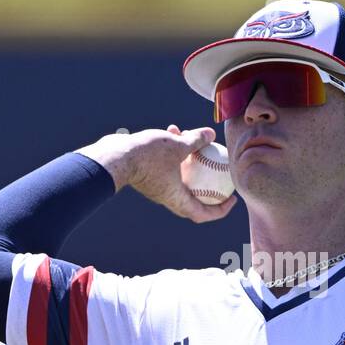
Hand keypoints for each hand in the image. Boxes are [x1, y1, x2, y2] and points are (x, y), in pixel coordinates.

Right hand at [75, 125, 237, 222]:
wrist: (113, 157)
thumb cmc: (146, 156)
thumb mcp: (178, 145)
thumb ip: (196, 141)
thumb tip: (211, 134)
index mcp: (177, 199)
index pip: (203, 214)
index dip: (220, 210)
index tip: (231, 198)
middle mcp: (166, 197)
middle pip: (193, 198)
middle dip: (208, 188)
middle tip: (220, 177)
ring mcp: (155, 186)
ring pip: (178, 176)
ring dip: (188, 160)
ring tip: (194, 140)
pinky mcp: (146, 173)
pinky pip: (165, 164)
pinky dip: (172, 151)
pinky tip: (174, 130)